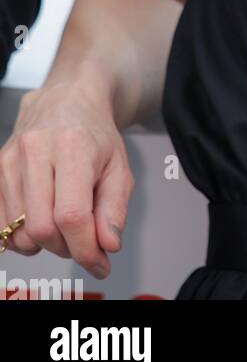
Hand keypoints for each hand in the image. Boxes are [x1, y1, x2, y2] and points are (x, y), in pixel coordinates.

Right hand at [0, 81, 132, 279]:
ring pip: (20, 231)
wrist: (67, 98)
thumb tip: (106, 245)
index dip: (85, 248)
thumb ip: (114, 208)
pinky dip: (21, 235)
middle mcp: (36, 150)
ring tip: (63, 221)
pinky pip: (1, 225)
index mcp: (73, 146)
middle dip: (66, 247)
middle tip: (82, 239)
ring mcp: (10, 160)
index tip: (99, 263)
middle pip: (42, 228)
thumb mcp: (119, 166)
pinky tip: (41, 218)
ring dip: (45, 242)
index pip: (71, 215)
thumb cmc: (95, 133)